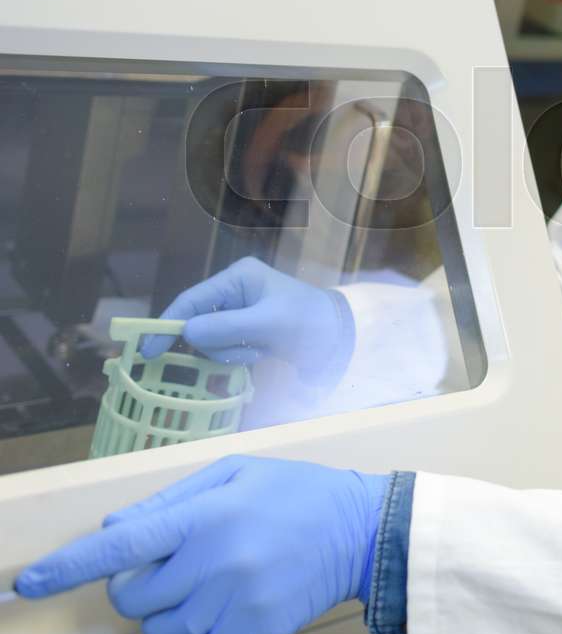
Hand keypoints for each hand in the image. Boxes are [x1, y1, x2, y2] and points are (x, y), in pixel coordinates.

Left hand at [15, 457, 388, 633]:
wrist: (363, 530)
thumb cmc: (296, 494)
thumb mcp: (236, 474)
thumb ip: (171, 501)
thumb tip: (114, 531)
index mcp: (208, 516)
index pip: (123, 546)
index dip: (68, 568)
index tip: (28, 584)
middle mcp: (217, 561)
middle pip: (134, 598)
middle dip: (139, 587)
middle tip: (174, 568)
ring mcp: (237, 601)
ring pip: (161, 629)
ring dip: (169, 613)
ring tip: (208, 586)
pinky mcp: (255, 632)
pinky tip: (216, 616)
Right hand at [147, 257, 353, 384]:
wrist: (341, 340)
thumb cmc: (308, 324)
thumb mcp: (267, 325)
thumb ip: (225, 328)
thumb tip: (186, 332)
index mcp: (239, 277)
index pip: (192, 300)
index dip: (167, 324)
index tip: (148, 351)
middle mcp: (236, 290)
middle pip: (199, 323)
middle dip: (218, 344)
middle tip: (246, 350)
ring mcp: (241, 311)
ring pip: (211, 340)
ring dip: (232, 353)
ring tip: (262, 350)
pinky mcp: (247, 330)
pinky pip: (226, 348)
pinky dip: (239, 357)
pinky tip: (263, 353)